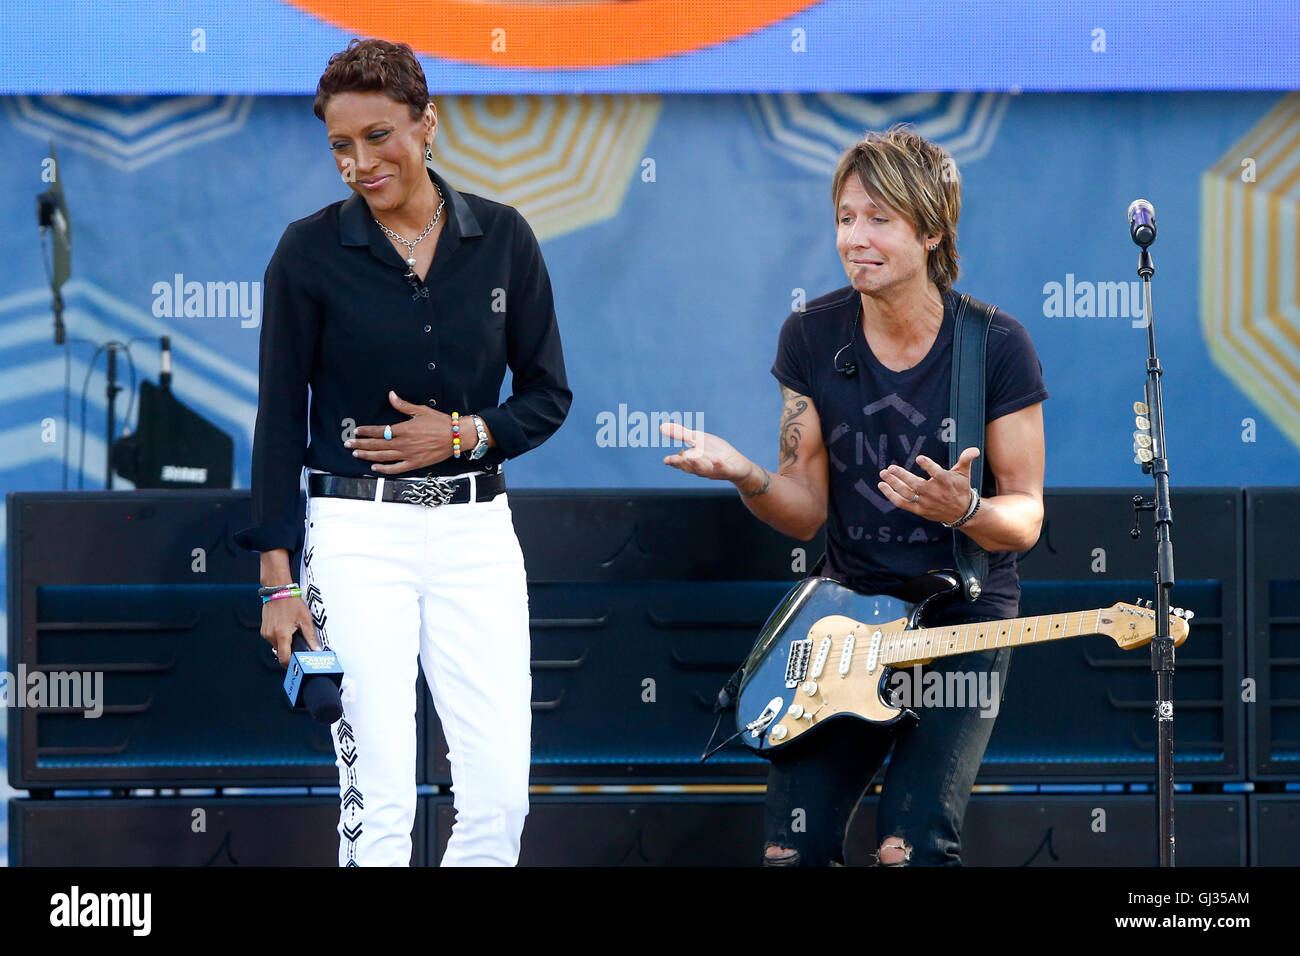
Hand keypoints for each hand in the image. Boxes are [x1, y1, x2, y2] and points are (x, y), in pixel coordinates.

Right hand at [261, 594, 319, 668]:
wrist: (278, 591)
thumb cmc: (292, 603)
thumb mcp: (305, 619)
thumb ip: (311, 637)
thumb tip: (316, 650)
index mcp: (282, 635)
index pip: (284, 658)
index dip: (290, 664)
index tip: (297, 665)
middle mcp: (271, 636)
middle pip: (281, 652)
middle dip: (290, 650)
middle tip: (299, 643)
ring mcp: (265, 633)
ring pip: (276, 646)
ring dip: (284, 643)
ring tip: (292, 630)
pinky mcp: (263, 630)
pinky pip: (272, 639)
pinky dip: (279, 637)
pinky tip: (285, 627)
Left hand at [345, 390, 467, 472]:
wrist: (456, 436)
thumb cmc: (440, 422)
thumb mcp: (421, 410)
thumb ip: (403, 405)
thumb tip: (391, 395)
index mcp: (403, 429)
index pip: (379, 431)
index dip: (366, 431)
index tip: (356, 431)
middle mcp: (403, 443)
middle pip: (376, 445)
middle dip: (360, 444)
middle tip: (348, 445)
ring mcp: (408, 455)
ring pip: (382, 457)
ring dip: (367, 456)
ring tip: (356, 454)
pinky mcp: (415, 463)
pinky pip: (396, 468)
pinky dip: (384, 469)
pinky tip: (374, 467)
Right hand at [660, 422, 750, 482]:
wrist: (737, 464)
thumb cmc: (715, 452)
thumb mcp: (698, 440)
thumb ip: (681, 434)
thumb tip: (661, 427)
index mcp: (693, 461)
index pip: (681, 462)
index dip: (674, 462)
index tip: (666, 460)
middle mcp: (701, 467)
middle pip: (690, 467)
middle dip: (681, 463)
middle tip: (672, 460)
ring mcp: (714, 470)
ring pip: (704, 470)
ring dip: (697, 464)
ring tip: (690, 457)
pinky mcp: (728, 470)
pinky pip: (723, 469)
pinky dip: (718, 465)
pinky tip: (715, 459)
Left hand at [877, 446, 978, 523]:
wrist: (961, 512)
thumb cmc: (959, 488)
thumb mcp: (964, 473)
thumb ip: (966, 460)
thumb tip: (974, 449)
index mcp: (945, 482)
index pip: (936, 473)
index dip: (928, 465)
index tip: (919, 458)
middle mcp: (934, 493)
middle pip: (916, 484)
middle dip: (902, 476)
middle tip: (890, 467)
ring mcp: (925, 502)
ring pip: (906, 493)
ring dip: (893, 484)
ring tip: (883, 474)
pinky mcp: (919, 509)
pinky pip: (902, 503)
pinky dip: (891, 495)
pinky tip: (882, 486)